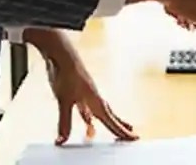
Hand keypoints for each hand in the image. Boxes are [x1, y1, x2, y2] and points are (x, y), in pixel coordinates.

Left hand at [30, 30, 135, 145]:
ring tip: (113, 127)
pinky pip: (88, 107)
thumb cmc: (66, 73)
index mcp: (95, 101)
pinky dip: (89, 116)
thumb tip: (62, 139)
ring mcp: (87, 93)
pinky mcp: (79, 90)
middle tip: (131, 133)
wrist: (61, 55)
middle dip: (120, 126)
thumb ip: (65, 122)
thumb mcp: (64, 101)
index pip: (111, 121)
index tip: (134, 138)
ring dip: (107, 120)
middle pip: (110, 116)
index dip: (122, 132)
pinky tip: (87, 120)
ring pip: (100, 111)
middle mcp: (94, 97)